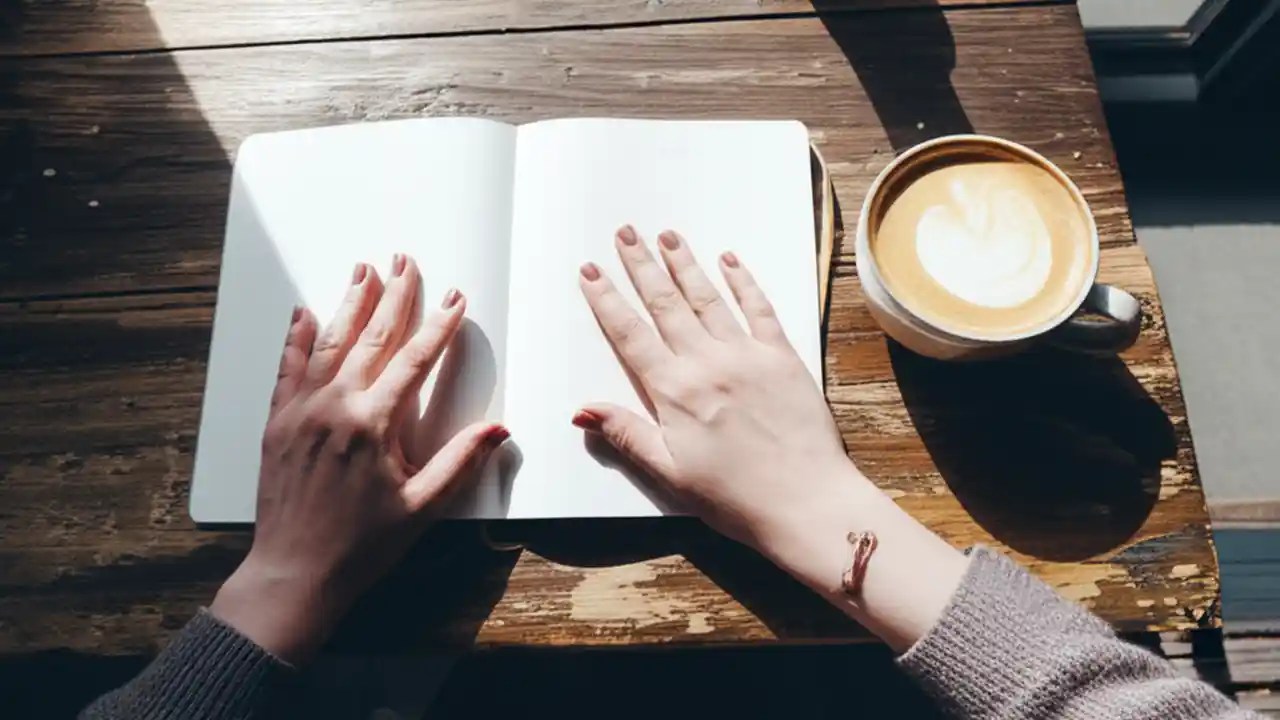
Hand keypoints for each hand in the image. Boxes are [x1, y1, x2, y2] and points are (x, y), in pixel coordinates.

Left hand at [211, 255, 507, 662]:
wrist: (295, 571)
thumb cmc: (361, 546)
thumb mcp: (421, 508)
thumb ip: (460, 463)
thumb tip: (497, 430)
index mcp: (371, 425)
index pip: (413, 361)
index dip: (438, 327)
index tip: (455, 298)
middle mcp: (333, 407)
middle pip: (371, 339)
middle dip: (393, 297)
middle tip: (406, 261)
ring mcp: (300, 411)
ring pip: (329, 343)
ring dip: (350, 304)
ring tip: (364, 270)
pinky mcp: (276, 422)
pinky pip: (287, 368)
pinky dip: (297, 339)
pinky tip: (305, 314)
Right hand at [574, 226, 864, 551]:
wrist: (805, 502)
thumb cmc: (735, 498)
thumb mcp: (669, 472)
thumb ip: (627, 434)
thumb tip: (582, 410)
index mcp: (675, 392)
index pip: (630, 335)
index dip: (607, 300)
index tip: (591, 272)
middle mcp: (707, 364)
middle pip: (665, 304)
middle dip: (641, 265)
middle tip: (625, 233)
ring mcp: (747, 356)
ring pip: (707, 298)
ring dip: (684, 264)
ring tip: (667, 235)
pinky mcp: (782, 358)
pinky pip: (759, 309)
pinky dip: (743, 282)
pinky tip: (729, 260)